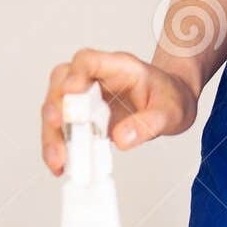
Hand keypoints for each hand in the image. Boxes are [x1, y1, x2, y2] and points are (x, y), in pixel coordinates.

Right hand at [40, 48, 197, 175]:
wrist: (174, 101)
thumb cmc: (171, 98)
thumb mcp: (171, 112)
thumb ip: (149, 123)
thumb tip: (122, 139)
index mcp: (119, 67)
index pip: (88, 60)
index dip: (75, 74)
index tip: (71, 93)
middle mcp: (97, 78)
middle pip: (62, 82)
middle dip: (55, 106)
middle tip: (58, 128)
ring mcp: (86, 96)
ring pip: (56, 105)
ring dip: (52, 132)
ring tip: (59, 160)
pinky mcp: (83, 117)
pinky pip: (62, 127)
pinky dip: (58, 145)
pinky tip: (61, 165)